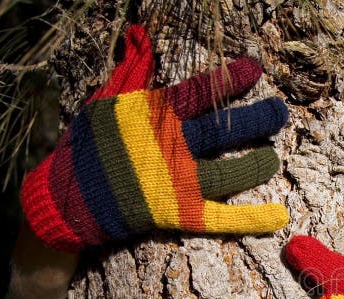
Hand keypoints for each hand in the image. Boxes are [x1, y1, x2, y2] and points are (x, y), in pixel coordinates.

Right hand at [20, 24, 289, 251]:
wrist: (64, 200)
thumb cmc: (87, 148)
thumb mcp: (105, 103)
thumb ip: (132, 72)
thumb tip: (140, 35)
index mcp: (154, 116)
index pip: (199, 92)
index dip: (229, 80)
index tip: (255, 70)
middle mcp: (171, 147)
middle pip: (223, 130)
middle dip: (255, 119)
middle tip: (279, 112)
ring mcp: (177, 182)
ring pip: (230, 173)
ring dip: (257, 165)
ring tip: (273, 158)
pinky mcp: (178, 213)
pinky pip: (221, 217)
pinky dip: (250, 218)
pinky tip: (279, 215)